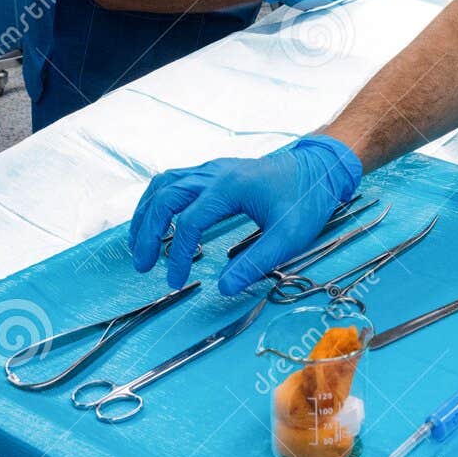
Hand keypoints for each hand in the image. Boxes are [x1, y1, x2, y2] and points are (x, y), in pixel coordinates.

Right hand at [128, 136, 361, 294]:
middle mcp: (215, 173)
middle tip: (143, 265)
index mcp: (231, 187)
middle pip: (165, 197)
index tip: (177, 281)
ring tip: (138, 243)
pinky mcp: (215, 173)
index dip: (179, 254)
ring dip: (147, 212)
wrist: (319, 169)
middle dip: (148, 231)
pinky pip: (175, 180)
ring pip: (165, 184)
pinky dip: (158, 200)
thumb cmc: (306, 200)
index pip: (189, 222)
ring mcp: (213, 170)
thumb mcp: (289, 237)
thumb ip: (256, 263)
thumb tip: (223, 287)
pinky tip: (156, 219)